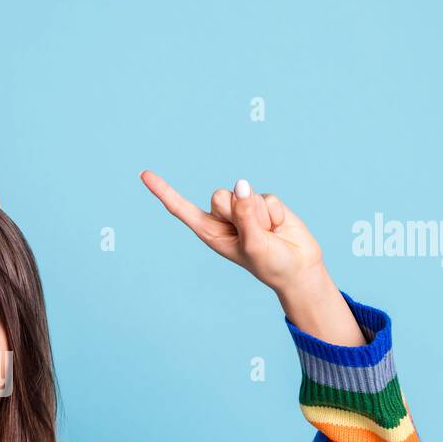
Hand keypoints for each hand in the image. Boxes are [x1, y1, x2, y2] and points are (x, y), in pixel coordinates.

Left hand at [140, 171, 322, 293]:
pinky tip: (278, 226)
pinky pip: (268, 196)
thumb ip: (245, 215)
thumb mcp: (253, 245)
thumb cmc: (270, 264)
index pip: (181, 209)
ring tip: (268, 232)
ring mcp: (242, 208)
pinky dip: (276, 213)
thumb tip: (241, 185)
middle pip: (219, 196)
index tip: (144, 174)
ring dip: (259, 214)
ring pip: (244, 193)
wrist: (298, 267)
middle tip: (253, 234)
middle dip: (238, 213)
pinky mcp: (263, 202)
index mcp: (209, 231)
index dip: (164, 191)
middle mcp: (222, 218)